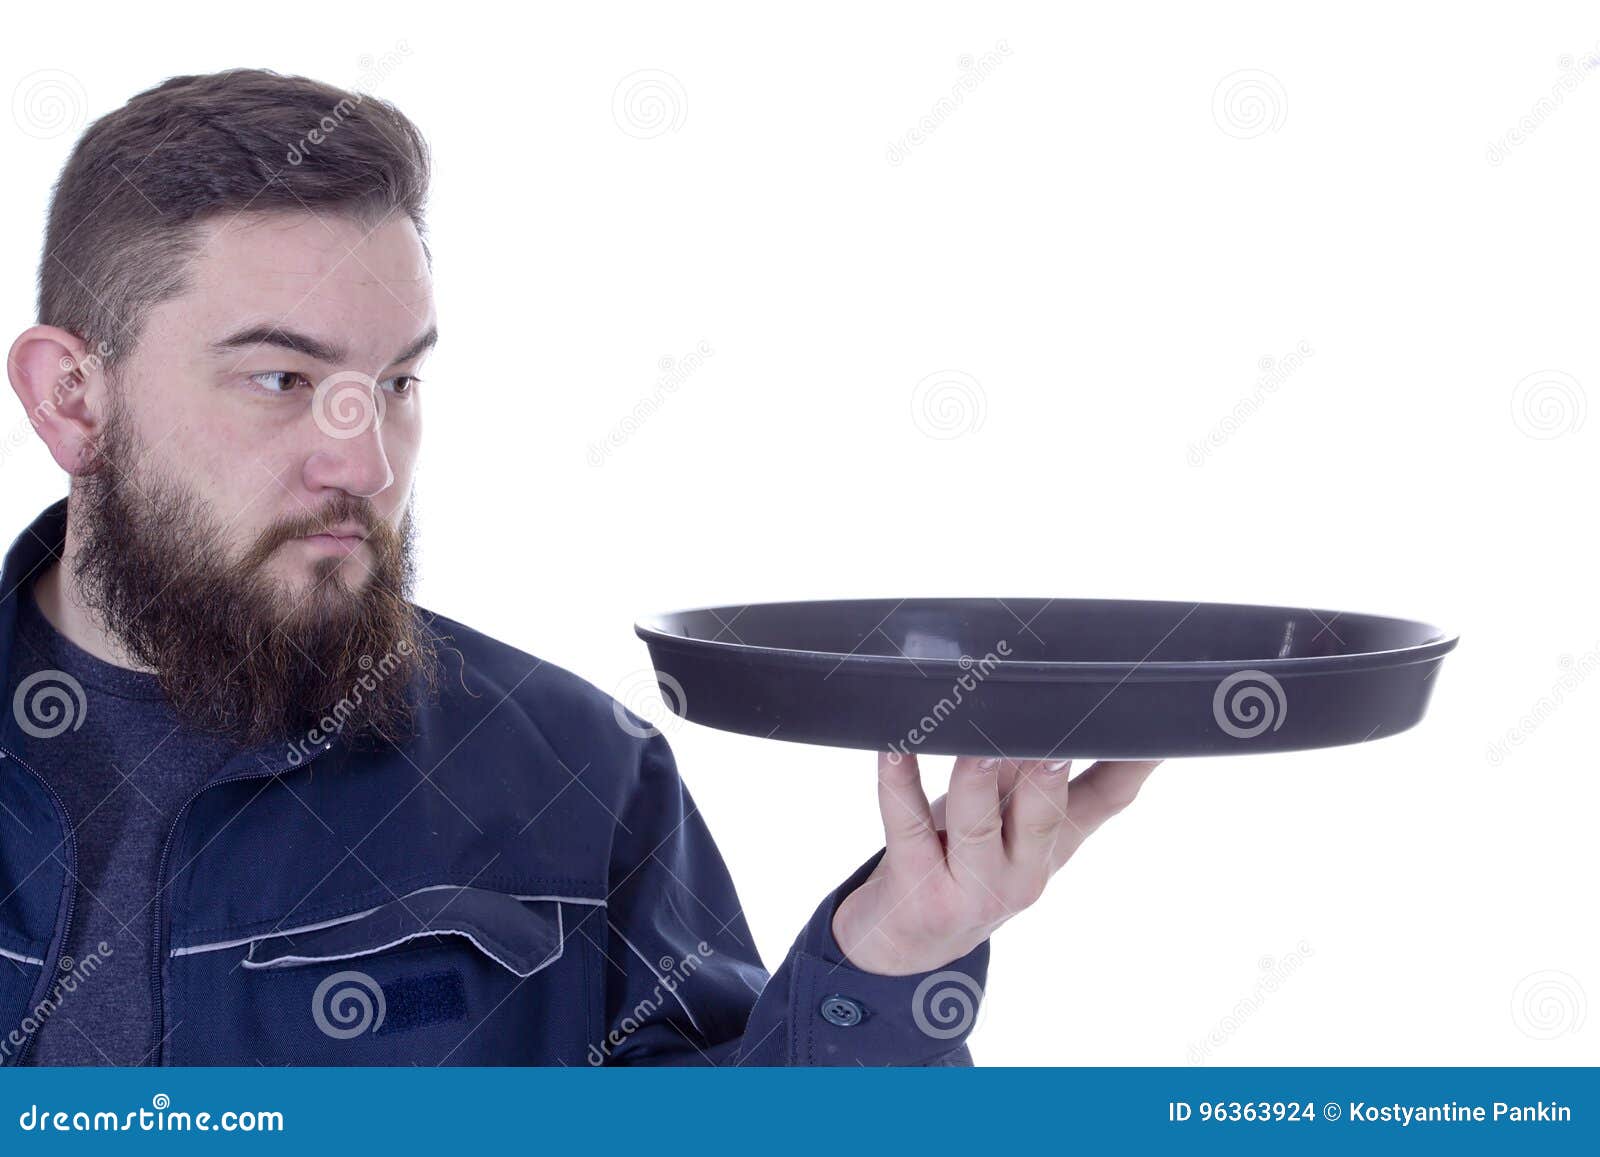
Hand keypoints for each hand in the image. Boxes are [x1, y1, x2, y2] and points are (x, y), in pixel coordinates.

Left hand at [831, 751, 1161, 974]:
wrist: (908, 943)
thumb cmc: (966, 862)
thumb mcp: (1018, 825)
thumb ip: (1043, 772)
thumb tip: (1075, 707)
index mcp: (1054, 845)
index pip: (1106, 797)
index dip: (1133, 761)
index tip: (1150, 723)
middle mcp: (1023, 870)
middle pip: (1045, 815)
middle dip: (1048, 773)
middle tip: (1051, 732)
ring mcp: (970, 884)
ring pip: (977, 824)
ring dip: (978, 779)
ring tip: (980, 745)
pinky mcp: (916, 884)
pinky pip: (906, 825)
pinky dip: (898, 782)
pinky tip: (894, 747)